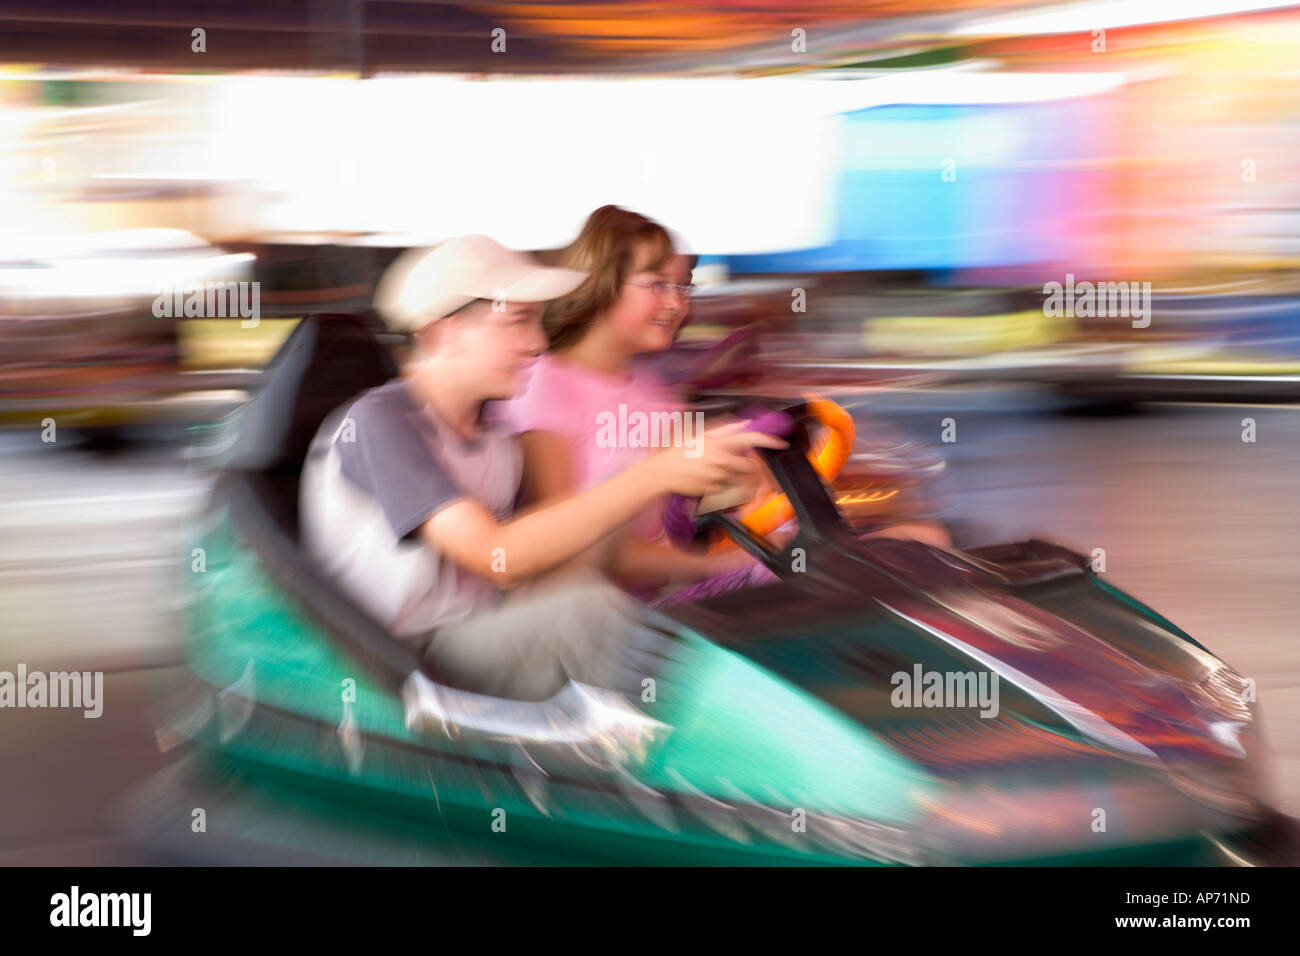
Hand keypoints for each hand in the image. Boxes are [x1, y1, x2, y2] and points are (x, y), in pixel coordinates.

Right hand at [646, 421, 786, 497]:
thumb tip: (744, 423)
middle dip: (750, 466)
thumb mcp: (700, 435)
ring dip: (736, 476)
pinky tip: (710, 480)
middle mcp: (722, 460)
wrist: (661, 473)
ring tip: (720, 472)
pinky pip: (726, 489)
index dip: (769, 440)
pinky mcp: (714, 490)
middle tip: (742, 465)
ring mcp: (719, 477)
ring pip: (739, 478)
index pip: (751, 439)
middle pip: (750, 465)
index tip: (781, 444)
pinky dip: (724, 486)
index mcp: (719, 443)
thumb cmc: (678, 453)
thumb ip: (724, 429)